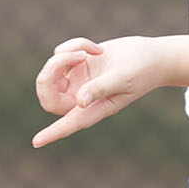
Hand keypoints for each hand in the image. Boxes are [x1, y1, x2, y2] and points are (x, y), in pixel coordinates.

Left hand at [32, 35, 166, 147]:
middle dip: (52, 72)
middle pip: (49, 95)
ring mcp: (77, 81)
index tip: (36, 142)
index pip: (69, 123)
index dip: (52, 132)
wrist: (152, 56)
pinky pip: (60, 54)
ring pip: (51, 71)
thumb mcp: (123, 79)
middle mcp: (82, 97)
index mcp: (94, 108)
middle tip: (72, 57)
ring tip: (92, 50)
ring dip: (66, 55)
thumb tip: (79, 102)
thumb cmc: (143, 71)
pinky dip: (75, 45)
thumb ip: (101, 89)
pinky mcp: (76, 65)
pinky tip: (96, 48)